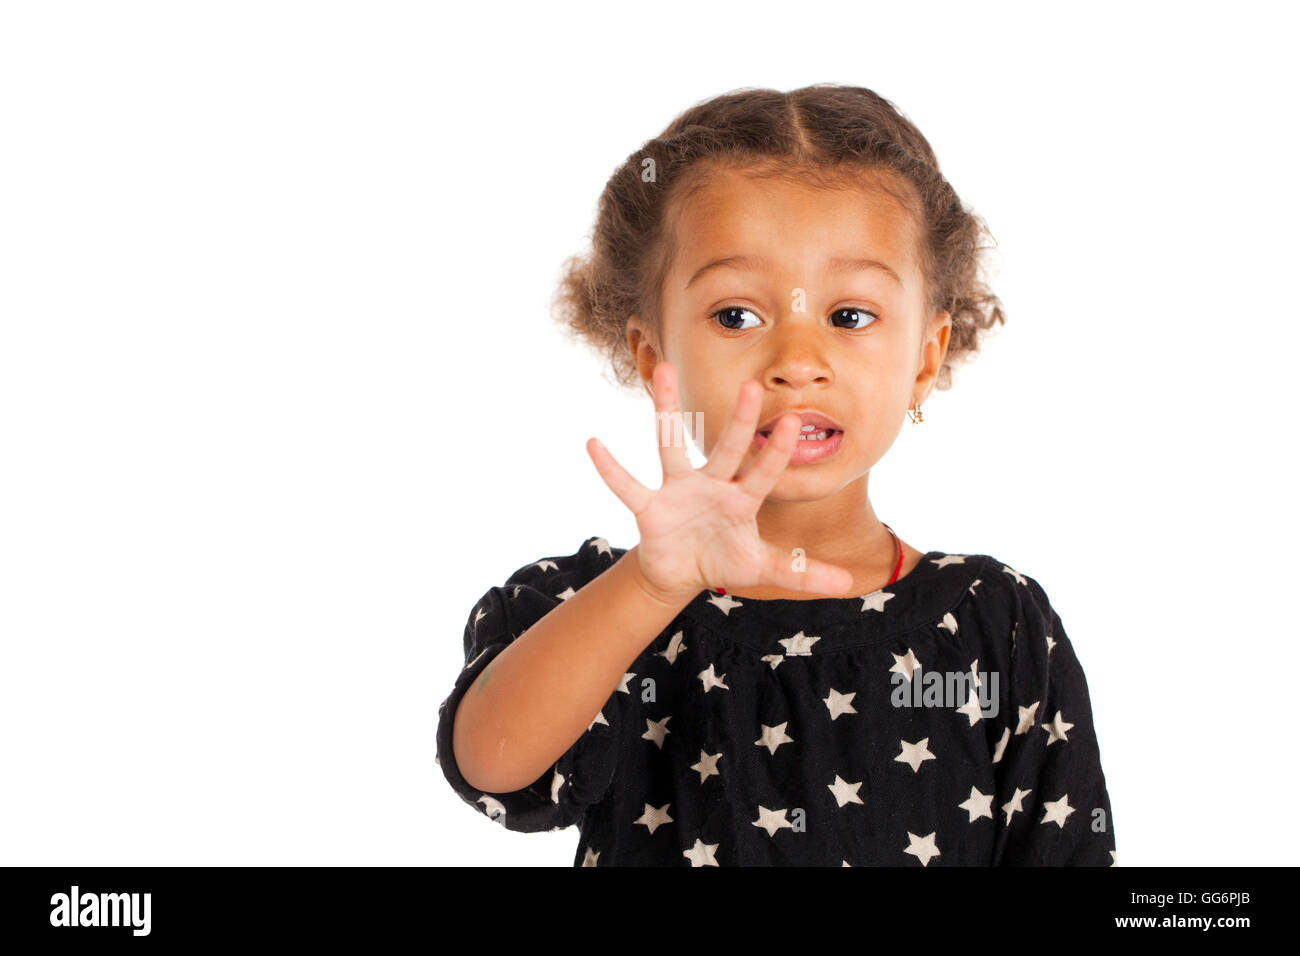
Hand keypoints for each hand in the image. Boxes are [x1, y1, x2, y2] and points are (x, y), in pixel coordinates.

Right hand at [585, 361, 854, 601]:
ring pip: (671, 444)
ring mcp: (678, 491)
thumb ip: (803, 573)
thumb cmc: (724, 559)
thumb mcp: (763, 569)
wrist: (681, 574)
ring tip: (663, 368)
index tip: (794, 422)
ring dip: (666, 409)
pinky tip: (593, 445)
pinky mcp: (649, 507)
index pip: (763, 472)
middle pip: (726, 448)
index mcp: (741, 498)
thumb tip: (848, 586)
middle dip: (737, 420)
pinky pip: (628, 485)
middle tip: (750, 384)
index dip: (776, 451)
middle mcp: (711, 484)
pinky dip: (610, 469)